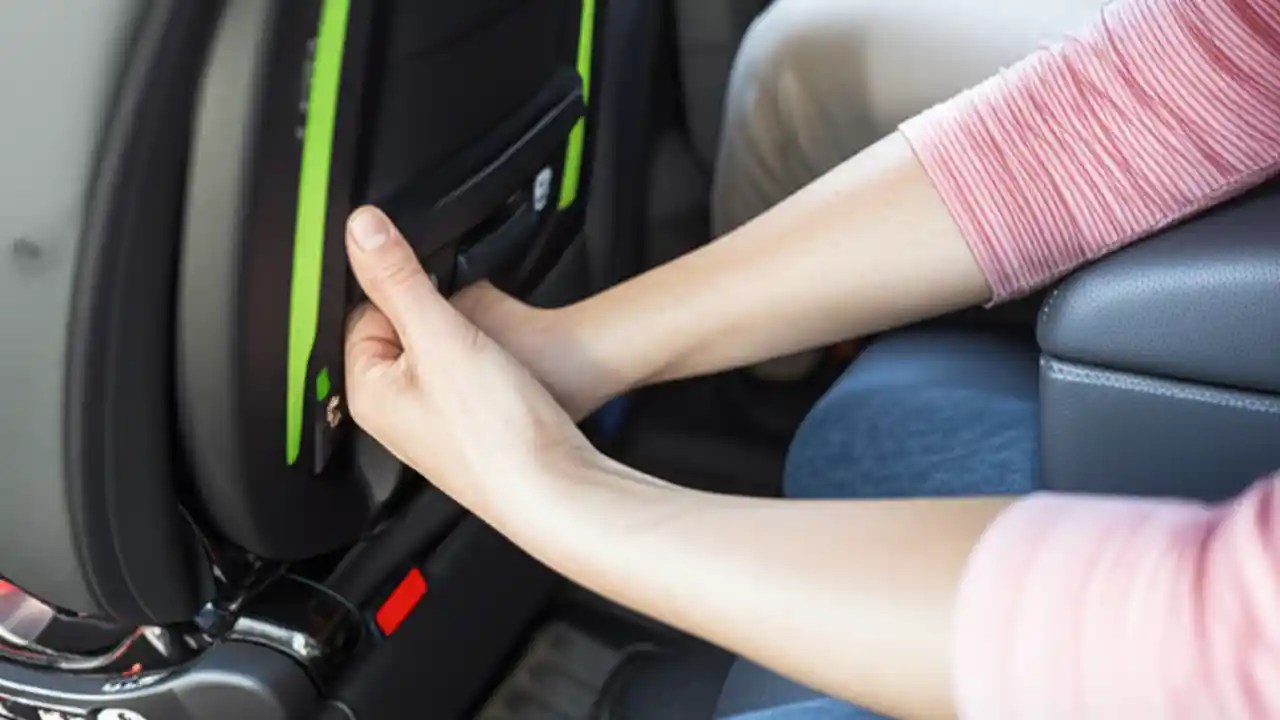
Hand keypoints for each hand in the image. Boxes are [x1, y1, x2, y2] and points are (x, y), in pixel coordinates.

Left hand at [343, 207, 597, 519]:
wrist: (556, 488)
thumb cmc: (498, 435)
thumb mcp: (442, 336)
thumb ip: (399, 278)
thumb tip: (361, 229)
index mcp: (367, 392)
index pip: (361, 309)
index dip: (399, 285)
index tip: (429, 280)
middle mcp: (393, 411)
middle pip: (403, 329)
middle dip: (434, 313)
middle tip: (467, 325)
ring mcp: (433, 421)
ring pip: (438, 351)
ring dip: (462, 338)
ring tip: (490, 353)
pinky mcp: (470, 426)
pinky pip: (465, 375)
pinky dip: (483, 363)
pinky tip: (506, 373)